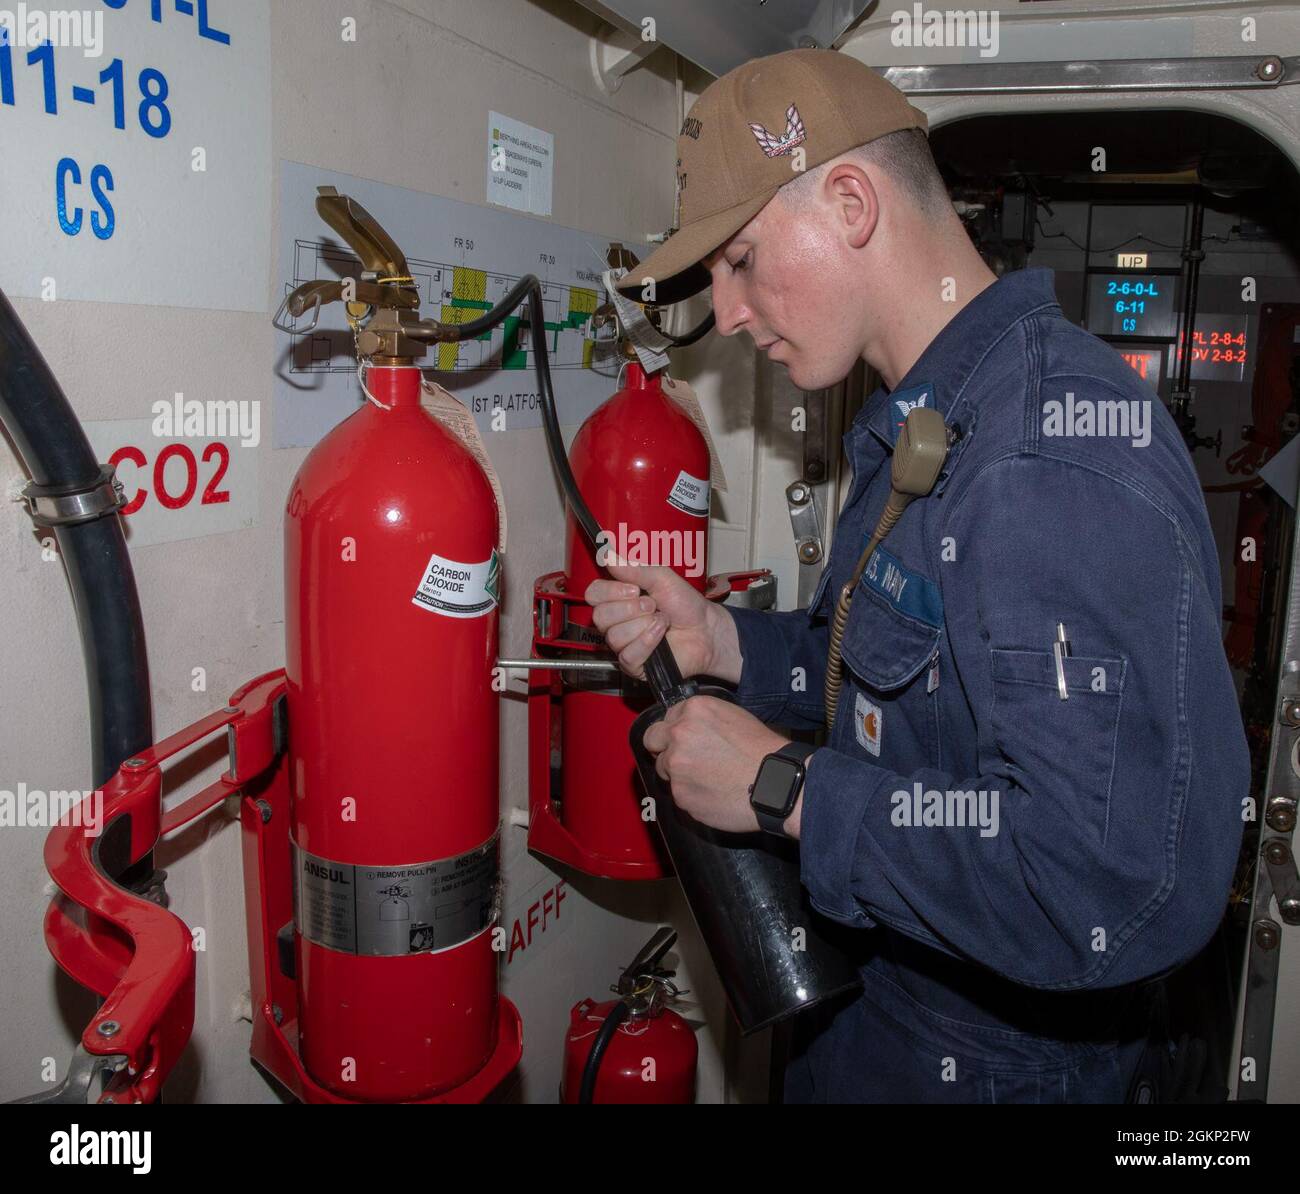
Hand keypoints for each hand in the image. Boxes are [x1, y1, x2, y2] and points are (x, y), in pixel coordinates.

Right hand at [585, 561, 740, 683]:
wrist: (706, 629)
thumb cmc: (685, 605)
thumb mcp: (661, 578)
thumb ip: (633, 568)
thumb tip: (607, 555)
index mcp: (618, 599)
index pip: (594, 594)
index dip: (610, 591)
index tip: (633, 589)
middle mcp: (617, 622)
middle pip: (600, 616)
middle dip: (631, 609)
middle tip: (653, 605)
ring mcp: (623, 644)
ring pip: (614, 636)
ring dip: (644, 625)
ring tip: (662, 621)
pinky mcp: (634, 664)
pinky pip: (628, 654)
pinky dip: (648, 642)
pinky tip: (661, 636)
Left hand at [641, 695, 789, 833]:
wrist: (775, 782)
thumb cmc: (761, 750)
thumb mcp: (732, 715)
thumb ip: (701, 720)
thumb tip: (687, 727)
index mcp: (692, 710)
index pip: (667, 717)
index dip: (676, 729)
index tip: (687, 739)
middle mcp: (678, 734)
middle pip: (653, 740)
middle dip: (663, 748)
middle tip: (683, 758)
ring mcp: (676, 765)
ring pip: (665, 769)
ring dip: (680, 774)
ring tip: (710, 778)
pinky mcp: (680, 794)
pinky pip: (679, 794)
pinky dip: (692, 795)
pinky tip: (714, 793)